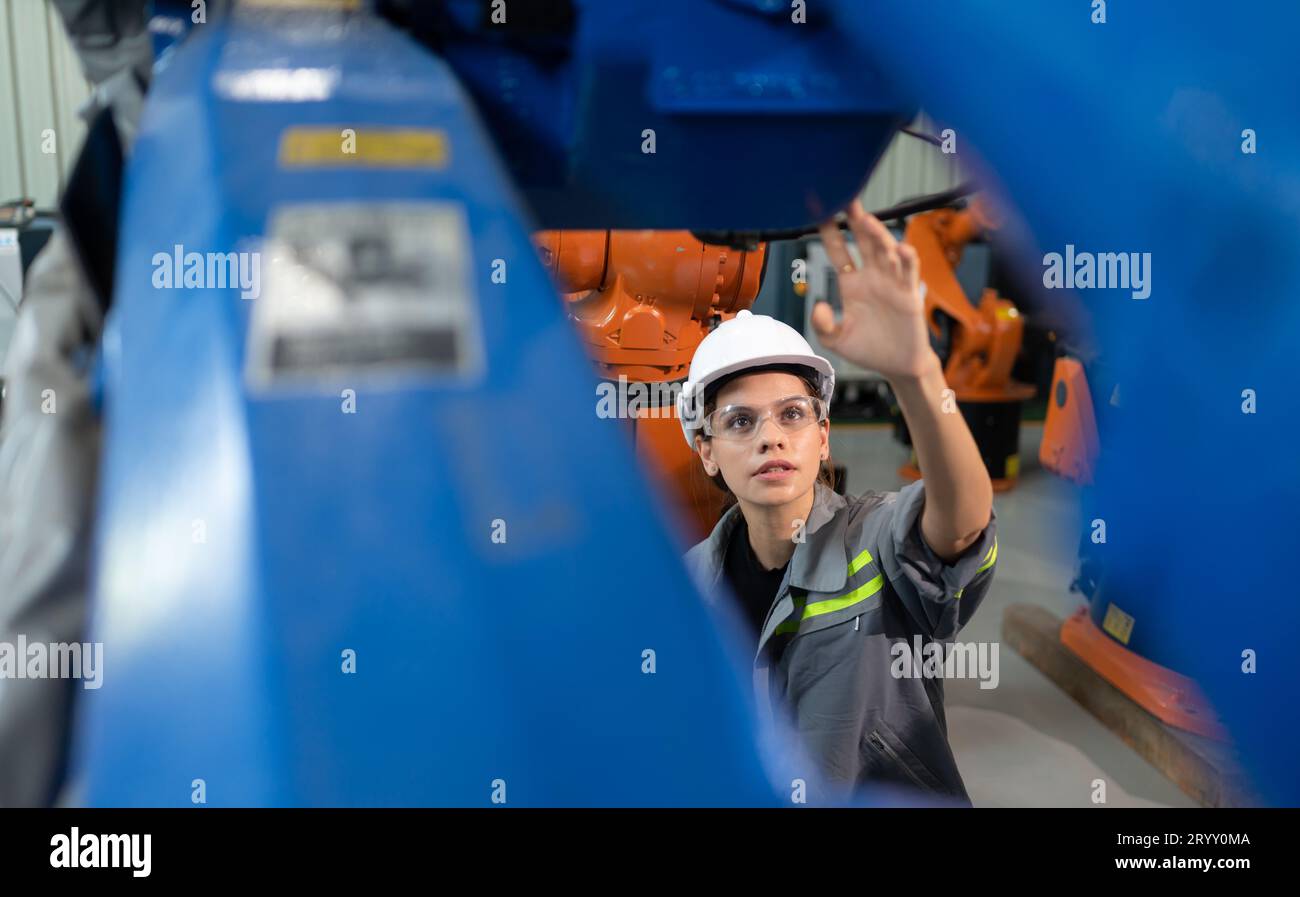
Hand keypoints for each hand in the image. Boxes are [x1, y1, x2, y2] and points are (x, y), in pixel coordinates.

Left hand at [812, 200, 939, 380]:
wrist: (898, 366)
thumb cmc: (869, 350)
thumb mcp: (836, 340)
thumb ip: (823, 325)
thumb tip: (819, 305)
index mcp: (851, 283)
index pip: (838, 250)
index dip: (829, 231)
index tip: (820, 210)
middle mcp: (872, 276)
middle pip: (863, 241)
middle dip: (855, 219)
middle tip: (846, 196)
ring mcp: (891, 282)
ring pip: (884, 251)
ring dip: (876, 235)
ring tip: (865, 220)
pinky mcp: (908, 293)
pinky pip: (908, 271)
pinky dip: (905, 258)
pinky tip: (900, 248)